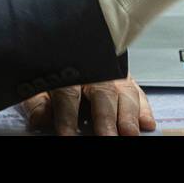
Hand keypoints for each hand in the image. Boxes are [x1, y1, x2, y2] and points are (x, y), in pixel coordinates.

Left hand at [20, 75, 155, 135]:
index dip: (67, 117)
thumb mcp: (36, 85)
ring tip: (130, 134)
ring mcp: (113, 75)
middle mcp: (94, 73)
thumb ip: (37, 103)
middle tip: (108, 138)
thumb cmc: (51, 73)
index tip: (67, 136)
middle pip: (102, 94)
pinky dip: (145, 108)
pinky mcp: (127, 79)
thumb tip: (40, 120)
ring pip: (125, 92)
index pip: (68, 95)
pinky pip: (139, 92)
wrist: (65, 44)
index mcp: (67, 73)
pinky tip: (147, 124)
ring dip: (129, 114)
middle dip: (106, 118)